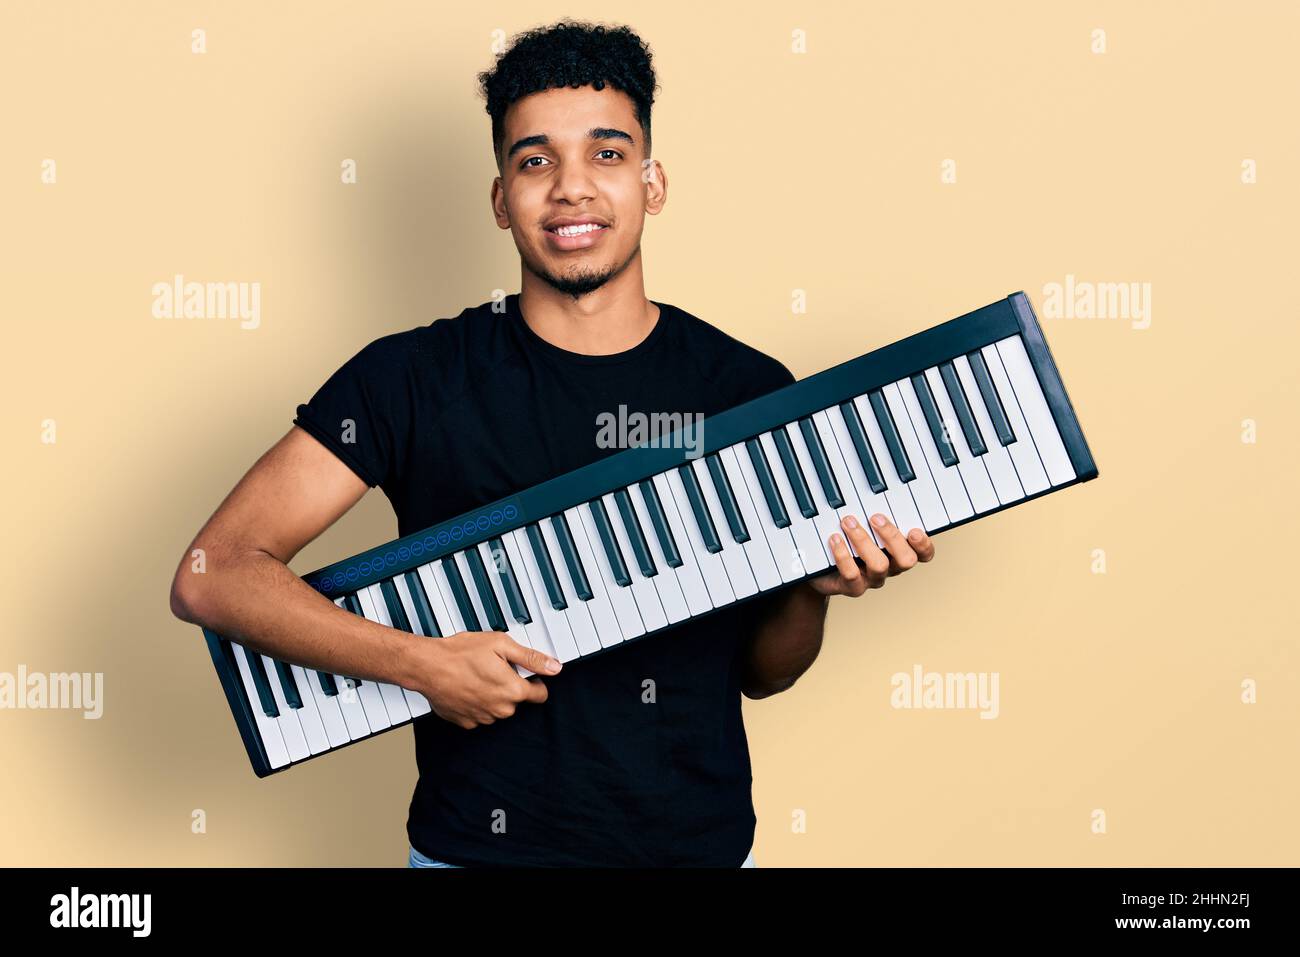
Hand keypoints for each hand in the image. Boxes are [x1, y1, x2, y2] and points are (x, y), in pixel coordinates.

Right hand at [410, 630, 561, 729]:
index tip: (526, 673)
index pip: (540, 694)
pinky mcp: (466, 722)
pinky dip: (477, 703)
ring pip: (498, 708)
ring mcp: (482, 718)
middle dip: (511, 685)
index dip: (535, 680)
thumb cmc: (460, 653)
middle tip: (495, 667)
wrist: (427, 666)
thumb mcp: (501, 645)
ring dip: (493, 695)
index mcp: (512, 691)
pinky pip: (480, 714)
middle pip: (517, 700)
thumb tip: (554, 666)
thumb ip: (531, 658)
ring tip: (478, 675)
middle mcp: (500, 709)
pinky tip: (468, 687)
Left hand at [806, 513, 934, 596]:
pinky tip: (835, 539)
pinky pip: (852, 574)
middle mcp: (890, 567)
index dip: (924, 545)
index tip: (915, 530)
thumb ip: (875, 514)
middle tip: (875, 517)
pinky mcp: (852, 586)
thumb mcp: (863, 526)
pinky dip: (843, 555)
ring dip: (864, 540)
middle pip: (906, 560)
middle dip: (892, 537)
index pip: (923, 553)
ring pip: (879, 565)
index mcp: (898, 552)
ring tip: (848, 522)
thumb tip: (877, 488)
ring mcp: (872, 579)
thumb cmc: (847, 542)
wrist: (822, 569)